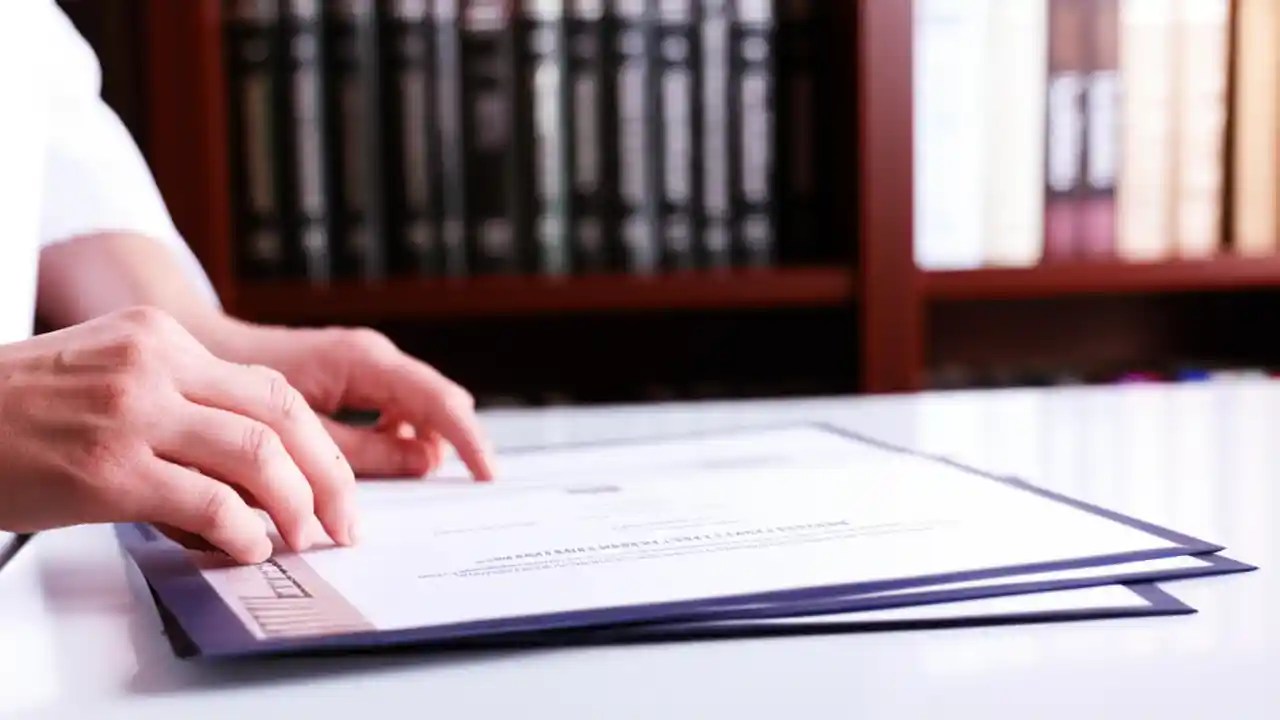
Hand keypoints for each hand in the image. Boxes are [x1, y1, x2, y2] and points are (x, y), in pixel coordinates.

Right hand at [0, 306, 357, 563]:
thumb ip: (182, 404)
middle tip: (343, 521)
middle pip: (280, 416)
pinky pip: (205, 501)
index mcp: (161, 339)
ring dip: (295, 504)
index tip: (336, 484)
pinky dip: (241, 530)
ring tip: (301, 537)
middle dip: (328, 476)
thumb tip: (254, 473)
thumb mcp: (110, 373)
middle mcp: (155, 365)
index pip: (272, 389)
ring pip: (255, 453)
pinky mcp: (106, 470)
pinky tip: (247, 548)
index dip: (319, 444)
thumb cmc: (16, 409)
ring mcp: (131, 415)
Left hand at [193, 318, 495, 481]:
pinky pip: (397, 410)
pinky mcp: (358, 378)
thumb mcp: (300, 430)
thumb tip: (424, 465)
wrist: (199, 349)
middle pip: (439, 403)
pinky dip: (397, 439)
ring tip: (405, 483)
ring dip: (421, 446)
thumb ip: (363, 451)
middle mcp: (375, 356)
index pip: (439, 402)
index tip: (489, 477)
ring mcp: (369, 365)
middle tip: (462, 490)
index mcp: (364, 361)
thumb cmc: (239, 386)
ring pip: (421, 409)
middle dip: (453, 444)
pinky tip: (375, 465)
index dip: (469, 441)